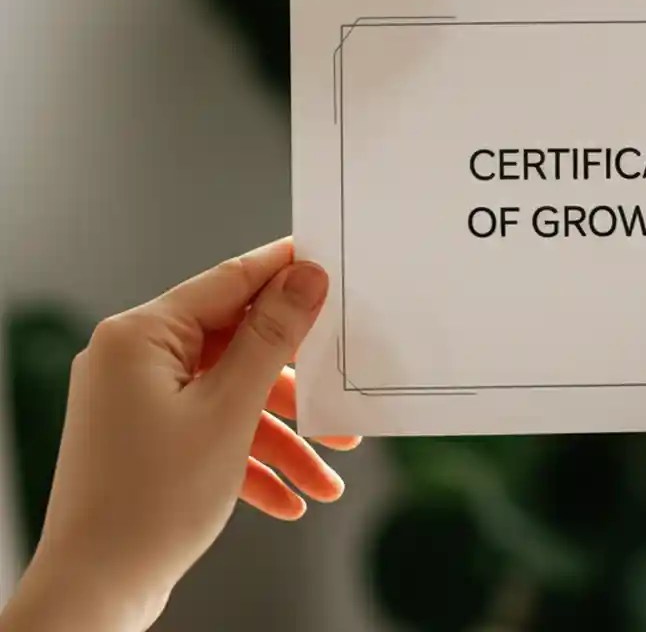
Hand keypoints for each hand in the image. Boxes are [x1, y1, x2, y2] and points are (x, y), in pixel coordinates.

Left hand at [0, 239, 358, 631]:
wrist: (95, 589)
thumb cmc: (149, 501)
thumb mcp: (230, 411)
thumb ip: (271, 339)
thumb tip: (303, 279)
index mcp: (140, 337)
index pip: (228, 282)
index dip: (284, 272)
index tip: (329, 264)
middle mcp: (132, 361)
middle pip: (237, 349)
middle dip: (296, 391)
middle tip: (344, 405)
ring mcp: (137, 402)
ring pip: (231, 400)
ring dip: (283, 441)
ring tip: (326, 480)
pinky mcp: (145, 440)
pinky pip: (212, 433)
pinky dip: (252, 463)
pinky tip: (289, 500)